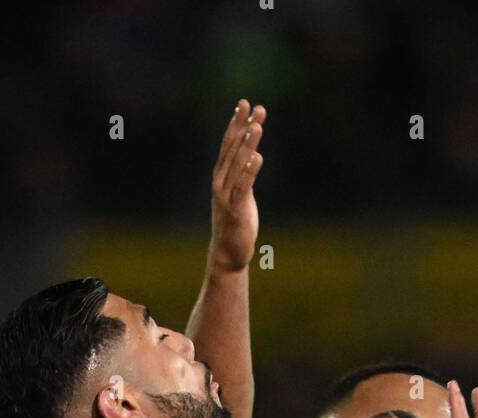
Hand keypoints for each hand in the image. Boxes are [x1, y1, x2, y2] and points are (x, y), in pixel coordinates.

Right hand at [209, 99, 266, 271]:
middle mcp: (220, 182)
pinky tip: (256, 157)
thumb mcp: (240, 193)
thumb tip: (251, 154)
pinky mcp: (235, 210)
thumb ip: (243, 174)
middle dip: (242, 125)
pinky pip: (243, 187)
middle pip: (232, 148)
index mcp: (221, 176)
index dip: (236, 123)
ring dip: (247, 144)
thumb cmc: (236, 223)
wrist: (228, 252)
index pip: (229, 143)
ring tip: (256, 126)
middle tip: (251, 105)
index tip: (245, 104)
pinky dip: (249, 171)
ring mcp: (226, 195)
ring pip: (237, 164)